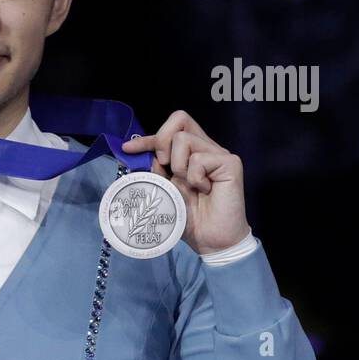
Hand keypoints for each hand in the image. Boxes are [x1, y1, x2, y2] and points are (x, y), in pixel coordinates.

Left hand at [121, 110, 251, 254]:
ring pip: (184, 139)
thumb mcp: (163, 190)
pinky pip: (199, 159)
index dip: (147, 137)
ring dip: (177, 166)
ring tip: (189, 185)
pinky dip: (194, 177)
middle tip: (163, 166)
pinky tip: (204, 190)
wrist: (211, 240)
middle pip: (179, 119)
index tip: (128, 149)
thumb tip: (140, 153)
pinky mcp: (230, 163)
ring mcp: (219, 154)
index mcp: (191, 153)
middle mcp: (206, 148)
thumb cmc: (190, 219)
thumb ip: (155, 170)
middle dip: (161, 140)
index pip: (170, 130)